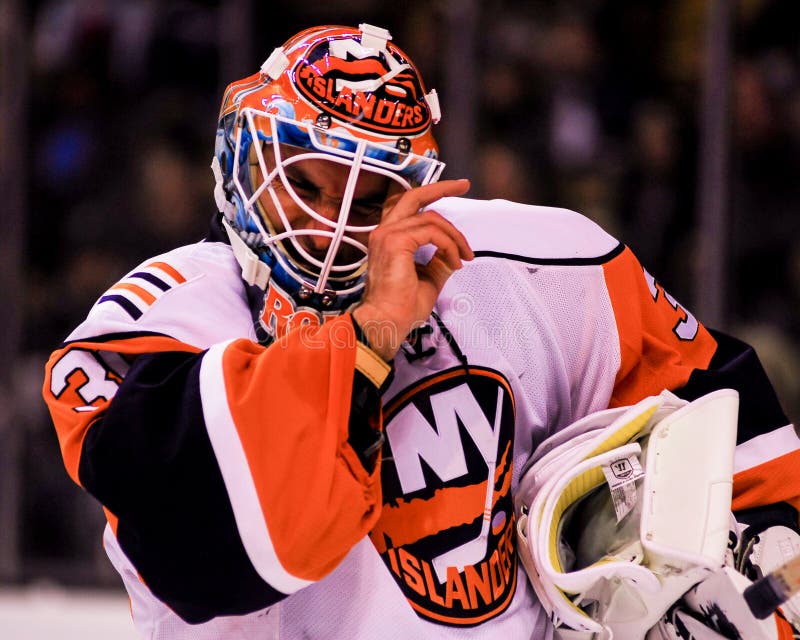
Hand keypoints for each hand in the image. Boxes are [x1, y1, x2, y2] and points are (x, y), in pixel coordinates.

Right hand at [352, 179, 472, 360]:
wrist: (387, 322)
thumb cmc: (401, 308)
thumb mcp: (429, 279)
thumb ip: (438, 261)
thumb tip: (453, 253)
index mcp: (388, 239)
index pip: (409, 207)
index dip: (431, 195)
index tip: (456, 191)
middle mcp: (384, 232)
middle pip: (414, 196)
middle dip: (441, 188)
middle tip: (464, 185)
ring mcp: (388, 235)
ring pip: (432, 219)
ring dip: (454, 237)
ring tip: (464, 257)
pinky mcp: (396, 242)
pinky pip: (433, 233)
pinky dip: (449, 246)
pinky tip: (455, 261)